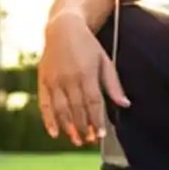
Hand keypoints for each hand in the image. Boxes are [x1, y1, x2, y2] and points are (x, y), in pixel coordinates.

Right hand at [38, 12, 129, 145]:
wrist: (63, 28)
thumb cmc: (87, 45)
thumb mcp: (104, 61)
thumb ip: (113, 84)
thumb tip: (125, 104)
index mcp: (86, 73)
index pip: (93, 102)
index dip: (97, 120)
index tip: (100, 135)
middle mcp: (69, 78)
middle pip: (77, 109)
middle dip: (84, 127)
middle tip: (89, 141)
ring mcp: (54, 80)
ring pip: (61, 110)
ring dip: (69, 128)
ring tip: (76, 140)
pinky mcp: (43, 80)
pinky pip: (45, 104)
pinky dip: (48, 120)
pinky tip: (55, 133)